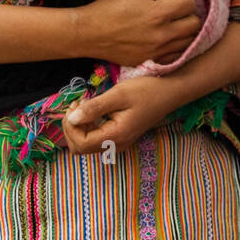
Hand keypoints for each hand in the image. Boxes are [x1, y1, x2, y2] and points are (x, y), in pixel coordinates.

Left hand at [62, 75, 177, 155]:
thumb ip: (94, 108)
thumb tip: (73, 118)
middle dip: (72, 128)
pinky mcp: (119, 138)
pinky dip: (87, 127)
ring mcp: (118, 143)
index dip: (71, 126)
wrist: (168, 93)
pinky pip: (95, 140)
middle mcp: (116, 145)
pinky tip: (92, 111)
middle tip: (77, 105)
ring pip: (86, 146)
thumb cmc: (146, 91)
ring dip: (78, 128)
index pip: (81, 143)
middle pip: (80, 148)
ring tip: (84, 106)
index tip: (75, 104)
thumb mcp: (118, 95)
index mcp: (116, 136)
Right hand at [75, 0, 201, 66]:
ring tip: (171, 24)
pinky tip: (165, 39)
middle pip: (195, 24)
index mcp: (160, 13)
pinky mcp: (151, 61)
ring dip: (185, 31)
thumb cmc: (110, 6)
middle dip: (188, 14)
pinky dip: (176, 47)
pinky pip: (176, 56)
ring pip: (189, 42)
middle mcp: (163, 35)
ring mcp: (157, 51)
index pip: (190, 4)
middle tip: (174, 10)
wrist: (88, 33)